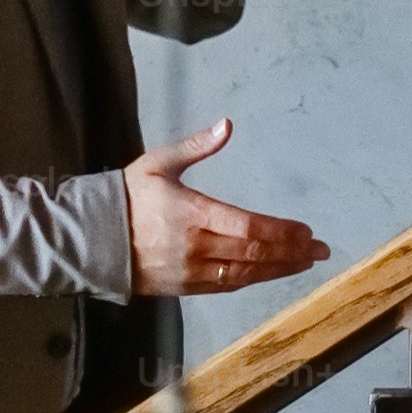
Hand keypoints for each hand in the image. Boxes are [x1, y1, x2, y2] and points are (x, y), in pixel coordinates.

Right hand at [123, 120, 329, 295]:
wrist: (90, 240)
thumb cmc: (127, 196)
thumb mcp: (158, 163)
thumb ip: (196, 146)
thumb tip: (227, 125)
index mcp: (192, 214)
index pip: (248, 227)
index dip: (282, 232)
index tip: (307, 231)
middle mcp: (196, 247)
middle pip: (254, 254)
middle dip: (292, 252)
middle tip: (320, 250)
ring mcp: (191, 271)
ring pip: (245, 275)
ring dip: (279, 269)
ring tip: (306, 262)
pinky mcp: (185, 287)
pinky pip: (227, 287)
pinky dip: (254, 280)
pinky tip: (273, 272)